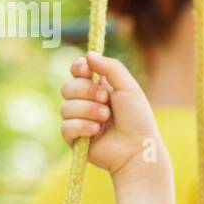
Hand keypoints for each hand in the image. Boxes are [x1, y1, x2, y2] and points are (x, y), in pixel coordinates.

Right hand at [60, 51, 161, 180]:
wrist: (138, 148)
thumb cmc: (137, 118)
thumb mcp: (128, 87)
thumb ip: (110, 68)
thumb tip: (88, 54)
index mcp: (99, 87)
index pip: (77, 71)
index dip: (79, 68)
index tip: (88, 71)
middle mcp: (86, 102)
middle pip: (67, 87)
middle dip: (85, 91)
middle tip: (105, 99)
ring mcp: (79, 120)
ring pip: (65, 107)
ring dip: (88, 111)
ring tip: (105, 118)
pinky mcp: (75, 139)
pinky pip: (65, 127)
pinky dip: (82, 127)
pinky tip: (96, 132)